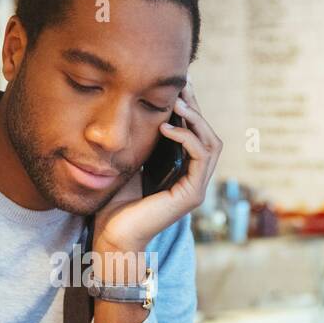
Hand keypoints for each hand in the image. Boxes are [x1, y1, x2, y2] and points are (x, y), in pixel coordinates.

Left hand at [94, 81, 221, 255]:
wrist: (112, 236)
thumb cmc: (116, 204)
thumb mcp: (131, 163)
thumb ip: (143, 144)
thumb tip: (142, 112)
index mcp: (182, 171)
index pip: (195, 134)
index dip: (190, 109)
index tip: (178, 86)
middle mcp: (194, 179)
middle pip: (208, 134)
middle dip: (196, 108)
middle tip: (183, 86)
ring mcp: (196, 188)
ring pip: (211, 143)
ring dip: (196, 119)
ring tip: (177, 103)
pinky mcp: (191, 195)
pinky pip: (200, 158)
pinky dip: (187, 138)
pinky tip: (167, 127)